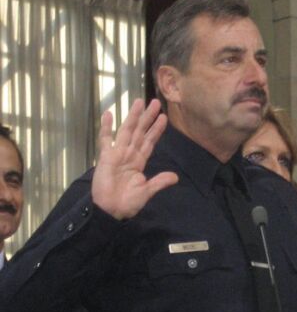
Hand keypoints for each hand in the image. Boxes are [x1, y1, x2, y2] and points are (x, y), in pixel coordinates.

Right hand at [91, 98, 177, 220]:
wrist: (111, 209)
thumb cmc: (128, 202)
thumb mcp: (147, 191)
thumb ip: (159, 181)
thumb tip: (175, 177)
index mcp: (139, 161)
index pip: (149, 141)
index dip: (156, 130)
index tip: (164, 117)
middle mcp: (129, 154)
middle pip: (140, 131)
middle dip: (147, 117)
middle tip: (155, 102)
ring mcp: (117, 153)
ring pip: (127, 131)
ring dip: (133, 117)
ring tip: (139, 102)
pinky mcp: (106, 157)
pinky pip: (106, 139)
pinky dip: (107, 127)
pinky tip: (109, 114)